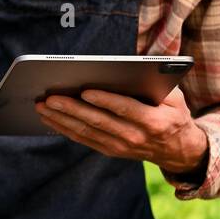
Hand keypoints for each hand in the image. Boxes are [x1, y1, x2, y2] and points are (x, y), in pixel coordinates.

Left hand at [34, 86, 207, 175]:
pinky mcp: (109, 150)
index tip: (85, 90)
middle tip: (50, 97)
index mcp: (153, 121)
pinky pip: (83, 139)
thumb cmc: (173, 114)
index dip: (105, 100)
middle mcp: (134, 136)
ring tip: (42, 106)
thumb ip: (158, 83)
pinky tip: (49, 118)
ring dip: (61, 119)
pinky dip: (64, 129)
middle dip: (71, 108)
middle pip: (98, 121)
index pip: (125, 109)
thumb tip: (134, 67)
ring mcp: (120, 146)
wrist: (177, 150)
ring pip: (86, 132)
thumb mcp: (176, 97)